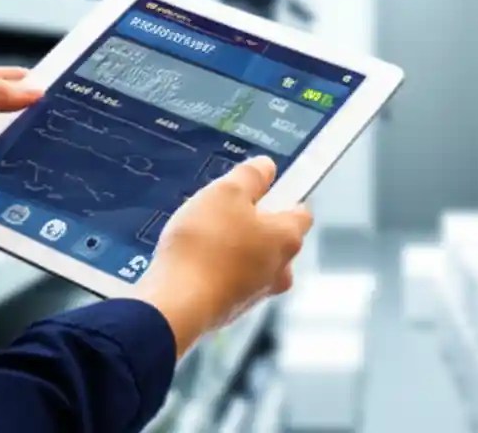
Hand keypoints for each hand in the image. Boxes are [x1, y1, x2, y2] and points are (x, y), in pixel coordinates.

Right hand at [130, 156, 311, 357]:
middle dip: (254, 224)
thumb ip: (250, 176)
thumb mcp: (226, 193)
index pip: (301, 213)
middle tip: (224, 211)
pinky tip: (192, 261)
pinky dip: (217, 270)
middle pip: (276, 239)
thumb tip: (267, 167)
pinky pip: (230, 281)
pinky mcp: (230, 310)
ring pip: (252, 262)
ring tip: (203, 236)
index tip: (262, 188)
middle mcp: (280, 270)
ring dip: (234, 248)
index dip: (284, 197)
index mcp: (287, 239)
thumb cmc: (206, 244)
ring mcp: (256, 294)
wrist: (176, 304)